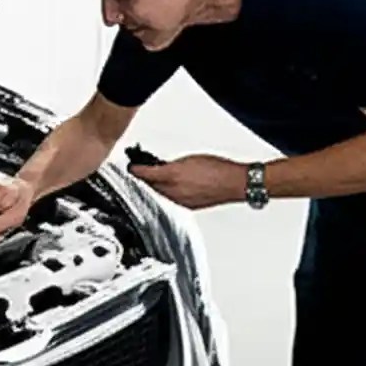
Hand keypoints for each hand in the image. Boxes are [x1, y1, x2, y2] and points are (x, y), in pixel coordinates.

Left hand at [129, 154, 245, 209]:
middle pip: (150, 186)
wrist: (234, 183)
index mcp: (172, 175)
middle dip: (146, 179)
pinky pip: (172, 200)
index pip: (145, 174)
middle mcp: (173, 191)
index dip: (135, 170)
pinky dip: (169, 193)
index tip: (131, 167)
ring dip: (158, 186)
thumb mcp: (189, 159)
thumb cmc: (218, 168)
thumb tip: (162, 166)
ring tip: (160, 178)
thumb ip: (171, 164)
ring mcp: (180, 201)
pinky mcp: (188, 207)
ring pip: (161, 194)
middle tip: (144, 170)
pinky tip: (174, 187)